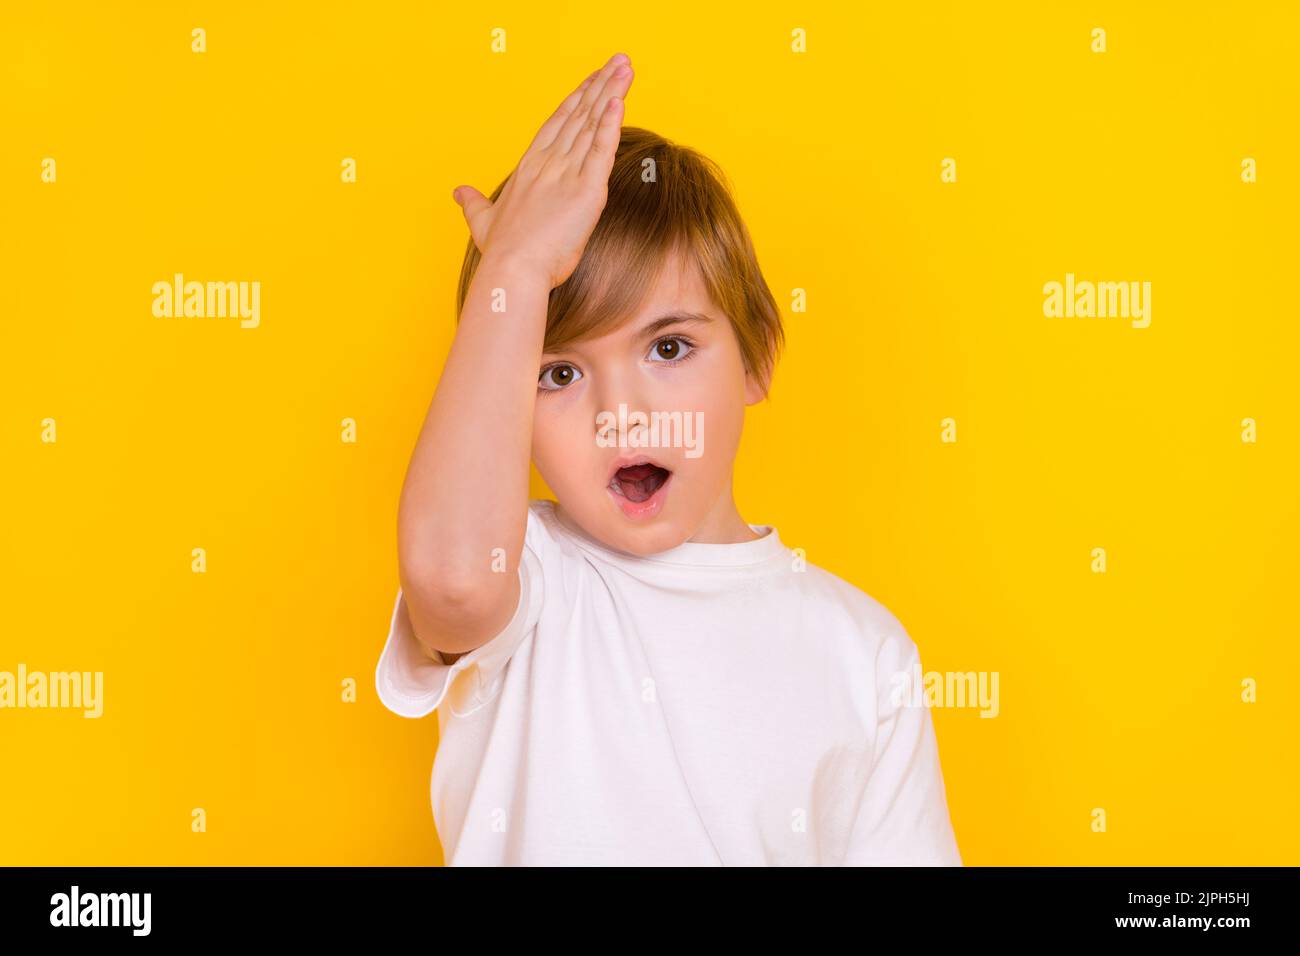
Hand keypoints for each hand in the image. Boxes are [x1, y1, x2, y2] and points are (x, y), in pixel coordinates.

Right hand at [452, 53, 634, 288]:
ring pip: (591, 125)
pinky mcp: (586, 190)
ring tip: (625, 68)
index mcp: (529, 167)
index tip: (592, 80)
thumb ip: (473, 203)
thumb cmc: (502, 253)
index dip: (577, 99)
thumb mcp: (483, 222)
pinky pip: (600, 150)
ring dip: (611, 93)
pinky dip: (610, 125)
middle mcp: (547, 163)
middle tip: (618, 61)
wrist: (512, 271)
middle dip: (600, 85)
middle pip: (577, 115)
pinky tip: (618, 101)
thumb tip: (458, 192)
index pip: (558, 123)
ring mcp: (566, 174)